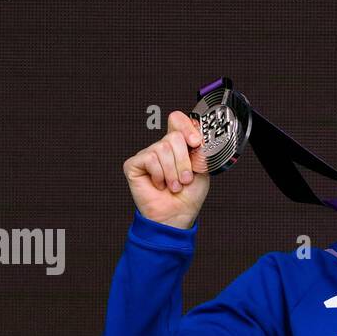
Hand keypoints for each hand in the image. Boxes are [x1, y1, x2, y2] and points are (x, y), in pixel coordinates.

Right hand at [123, 110, 210, 229]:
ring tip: (174, 186)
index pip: (177, 120)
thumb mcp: (202, 170)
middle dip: (184, 161)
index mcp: (178, 145)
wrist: (177, 215)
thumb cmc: (189, 195)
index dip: (187, 127)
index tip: (196, 143)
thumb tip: (197, 137)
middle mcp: (161, 147)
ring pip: (162, 148)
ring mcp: (147, 155)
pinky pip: (150, 159)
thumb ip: (199, 150)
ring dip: (173, 172)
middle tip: (185, 179)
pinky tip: (159, 184)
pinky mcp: (134, 164)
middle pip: (173, 136)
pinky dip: (159, 175)